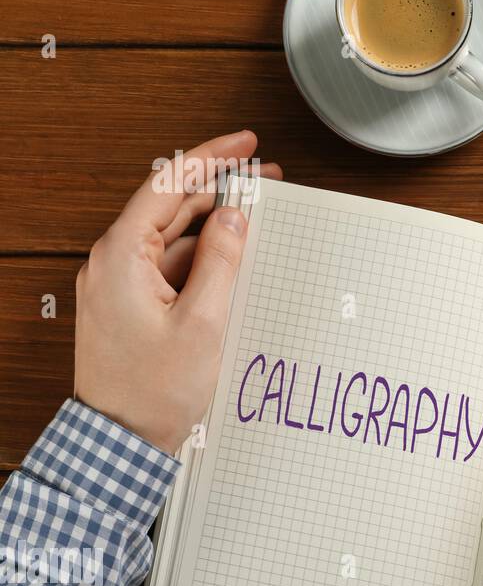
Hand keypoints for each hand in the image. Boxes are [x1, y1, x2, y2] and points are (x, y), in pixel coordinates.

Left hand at [74, 131, 281, 452]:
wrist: (121, 440)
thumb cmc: (152, 391)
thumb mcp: (202, 323)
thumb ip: (221, 263)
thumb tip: (234, 219)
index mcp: (120, 256)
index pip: (168, 184)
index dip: (210, 156)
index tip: (245, 145)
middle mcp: (113, 263)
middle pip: (170, 205)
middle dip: (219, 187)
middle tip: (265, 179)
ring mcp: (120, 284)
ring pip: (173, 234)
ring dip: (215, 222)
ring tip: (258, 215)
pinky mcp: (132, 304)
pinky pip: (170, 264)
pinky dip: (204, 255)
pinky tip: (235, 256)